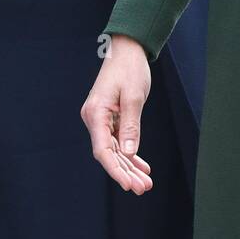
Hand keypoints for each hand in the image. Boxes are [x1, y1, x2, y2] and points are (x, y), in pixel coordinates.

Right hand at [80, 34, 153, 193]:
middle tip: (143, 188)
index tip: (128, 185)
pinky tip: (142, 168)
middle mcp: (94, 118)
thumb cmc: (130, 68)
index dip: (115, 170)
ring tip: (145, 183)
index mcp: (95, 113)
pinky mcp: (109, 118)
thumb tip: (128, 153)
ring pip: (114, 150)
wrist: (127, 50)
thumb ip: (131, 125)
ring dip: (129, 167)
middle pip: (108, 154)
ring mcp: (100, 119)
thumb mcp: (134, 96)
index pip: (103, 150)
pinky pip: (118, 141)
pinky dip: (129, 154)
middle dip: (126, 173)